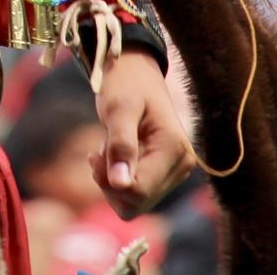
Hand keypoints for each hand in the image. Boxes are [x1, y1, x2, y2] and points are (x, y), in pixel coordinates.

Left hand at [90, 49, 194, 219]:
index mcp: (174, 149)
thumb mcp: (118, 109)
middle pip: (136, 204)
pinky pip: (136, 195)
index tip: (95, 154)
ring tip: (109, 149)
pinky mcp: (165, 173)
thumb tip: (120, 184)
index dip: (110, 181)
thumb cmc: (125, 83)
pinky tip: (115, 155)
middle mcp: (182, 165)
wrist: (135, 71)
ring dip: (112, 181)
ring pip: (134, 204)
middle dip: (110, 182)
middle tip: (99, 151)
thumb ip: (121, 145)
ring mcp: (175, 171)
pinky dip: (118, 180)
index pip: (139, 192)